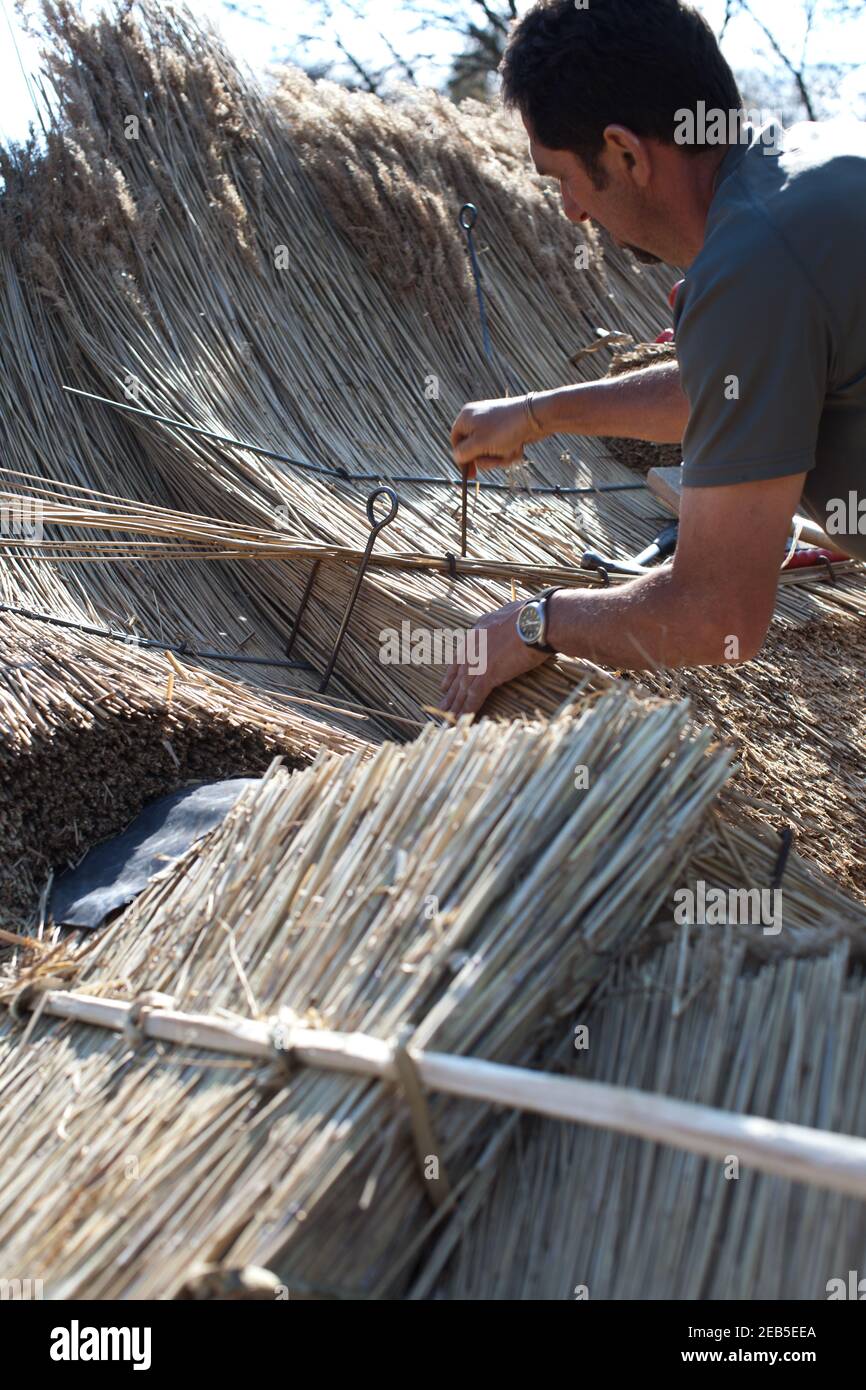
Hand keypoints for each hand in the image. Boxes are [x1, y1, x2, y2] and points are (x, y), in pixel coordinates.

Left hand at [439, 599, 550, 717]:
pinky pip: (475, 696)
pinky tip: (462, 719)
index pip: (459, 657)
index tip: (445, 685)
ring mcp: (478, 662)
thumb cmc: (530, 617)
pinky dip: (468, 710)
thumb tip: (504, 623)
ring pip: (463, 689)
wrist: (535, 622)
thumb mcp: (508, 614)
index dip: (452, 674)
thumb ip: (500, 623)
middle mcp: (472, 648)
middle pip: (458, 676)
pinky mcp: (487, 675)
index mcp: (476, 633)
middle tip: (442, 706)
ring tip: (448, 717)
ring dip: (456, 705)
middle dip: (451, 693)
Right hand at [451, 396, 544, 478]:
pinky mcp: (506, 428)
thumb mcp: (479, 444)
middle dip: (488, 458)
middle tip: (497, 460)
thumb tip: (457, 457)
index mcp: (466, 417)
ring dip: (501, 456)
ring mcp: (493, 424)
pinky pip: (503, 446)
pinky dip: (510, 450)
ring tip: (511, 450)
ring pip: (491, 450)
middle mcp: (477, 418)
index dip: (462, 459)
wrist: (535, 417)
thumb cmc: (504, 430)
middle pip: (475, 449)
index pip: (456, 441)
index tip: (470, 474)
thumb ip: (464, 453)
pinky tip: (518, 446)